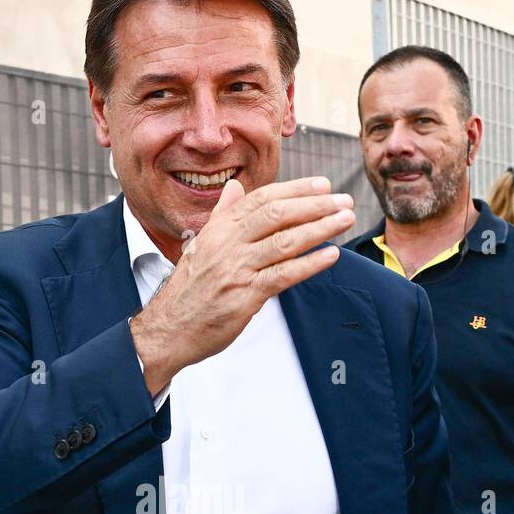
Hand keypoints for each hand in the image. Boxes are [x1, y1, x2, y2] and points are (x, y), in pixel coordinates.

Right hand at [129, 175, 354, 394]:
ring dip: (320, 229)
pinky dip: (310, 263)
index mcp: (219, 228)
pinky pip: (283, 275)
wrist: (169, 329)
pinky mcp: (245, 296)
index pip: (262, 199)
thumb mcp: (201, 244)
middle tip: (342, 200)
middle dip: (315, 204)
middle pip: (278, 214)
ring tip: (344, 220)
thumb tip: (234, 187)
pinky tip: (330, 255)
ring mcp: (237, 269)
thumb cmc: (188, 290)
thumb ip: (222, 215)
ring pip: (285, 241)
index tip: (322, 184)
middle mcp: (228, 243)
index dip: (296, 189)